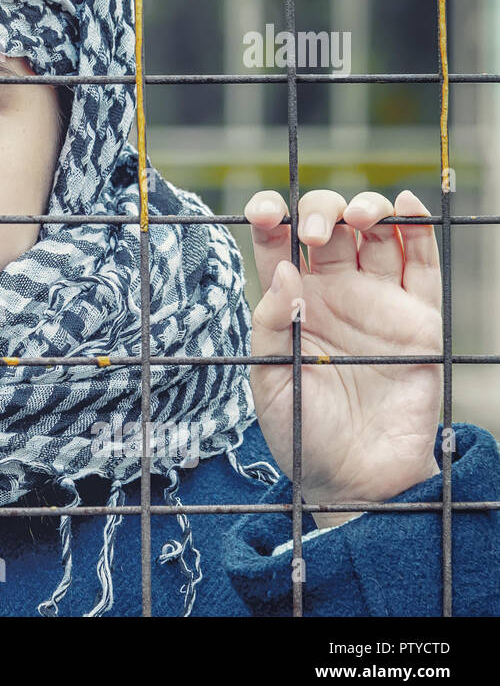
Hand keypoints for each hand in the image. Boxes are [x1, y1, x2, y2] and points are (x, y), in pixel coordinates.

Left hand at [243, 188, 442, 526]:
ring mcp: (377, 301)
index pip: (277, 245)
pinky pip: (422, 264)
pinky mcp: (419, 318)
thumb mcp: (269, 380)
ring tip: (359, 217)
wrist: (355, 477)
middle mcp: (333, 293)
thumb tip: (283, 270)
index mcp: (289, 302)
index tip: (264, 213)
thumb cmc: (302, 431)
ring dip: (367, 210)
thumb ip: (270, 325)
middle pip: (327, 226)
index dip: (270, 218)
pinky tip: (405, 207)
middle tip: (316, 232)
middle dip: (320, 211)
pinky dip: (417, 229)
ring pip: (374, 235)